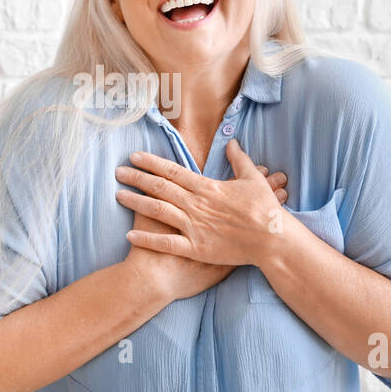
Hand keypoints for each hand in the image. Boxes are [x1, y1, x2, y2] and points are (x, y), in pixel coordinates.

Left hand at [121, 161, 287, 302]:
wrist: (272, 239)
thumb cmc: (264, 209)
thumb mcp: (253, 179)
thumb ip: (239, 160)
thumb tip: (232, 143)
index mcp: (207, 187)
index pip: (173, 171)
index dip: (151, 163)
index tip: (135, 157)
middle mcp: (196, 204)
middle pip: (160, 188)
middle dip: (136, 178)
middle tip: (118, 172)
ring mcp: (195, 227)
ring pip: (158, 211)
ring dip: (136, 202)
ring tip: (118, 195)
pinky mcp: (197, 248)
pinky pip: (166, 243)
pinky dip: (147, 238)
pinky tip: (130, 233)